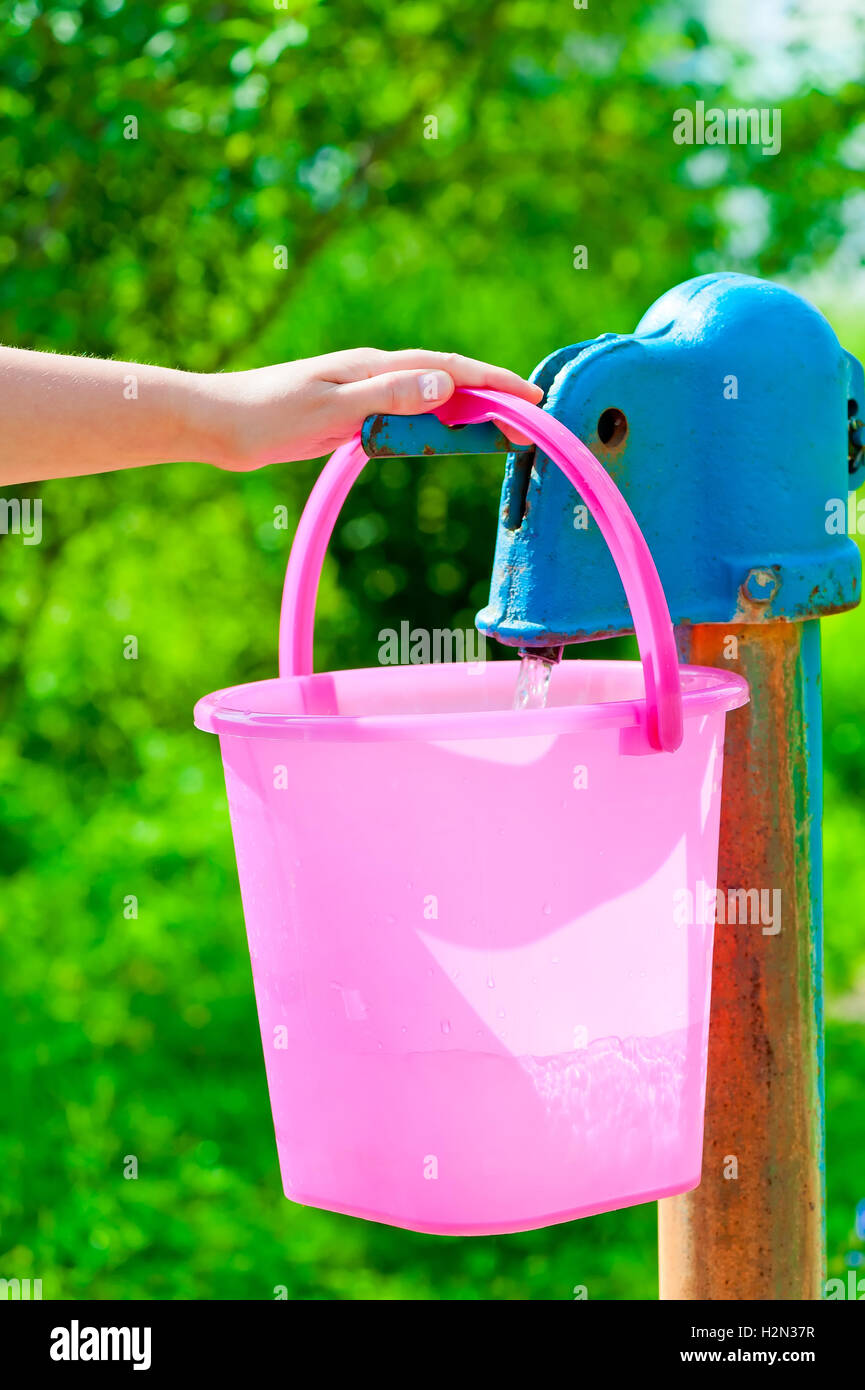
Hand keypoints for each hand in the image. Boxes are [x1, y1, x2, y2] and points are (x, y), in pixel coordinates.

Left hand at [205, 347, 541, 468]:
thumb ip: (388, 397)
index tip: (532, 399)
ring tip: (503, 428)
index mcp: (373, 368)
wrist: (216, 423)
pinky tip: (444, 434)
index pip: (449, 369)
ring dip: (468, 410)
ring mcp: (361, 393)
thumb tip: (447, 384)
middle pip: (447, 380)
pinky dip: (436, 423)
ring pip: (429, 397)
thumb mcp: (331, 410)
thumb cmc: (265, 415)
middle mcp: (372, 374)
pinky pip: (406, 415)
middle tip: (531, 421)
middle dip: (493, 395)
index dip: (495, 382)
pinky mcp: (349, 414)